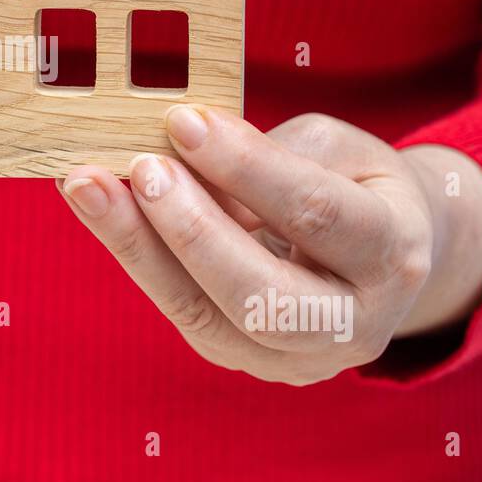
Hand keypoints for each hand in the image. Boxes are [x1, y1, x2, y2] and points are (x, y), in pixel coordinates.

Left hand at [58, 108, 481, 384]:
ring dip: (139, 247)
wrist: (381, 254)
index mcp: (394, 254)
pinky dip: (138, 255)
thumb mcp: (334, 150)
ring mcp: (296, 358)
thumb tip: (182, 144)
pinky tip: (100, 207)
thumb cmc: (353, 184)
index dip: (246, 168)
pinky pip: (183, 310)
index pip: (315, 214)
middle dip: (192, 229)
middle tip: (141, 168)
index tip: (184, 122)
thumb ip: (268, 151)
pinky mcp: (243, 358)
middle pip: (263, 296)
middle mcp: (353, 325)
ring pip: (207, 315)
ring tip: (87, 187)